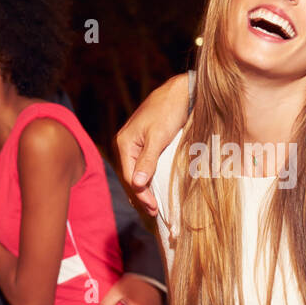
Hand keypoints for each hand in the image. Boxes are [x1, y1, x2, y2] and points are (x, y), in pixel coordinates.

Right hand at [116, 73, 190, 216]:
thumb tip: (136, 184)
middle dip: (141, 195)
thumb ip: (147, 160)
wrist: (181, 92)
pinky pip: (143, 166)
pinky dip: (148, 178)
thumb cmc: (168, 111)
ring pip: (136, 173)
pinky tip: (154, 188)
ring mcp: (135, 144)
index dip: (140, 194)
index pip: (129, 177)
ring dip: (144, 189)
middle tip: (155, 213)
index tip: (154, 208)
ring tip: (154, 207)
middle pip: (130, 177)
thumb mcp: (159, 137)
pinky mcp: (146, 144)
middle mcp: (126, 145)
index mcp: (124, 143)